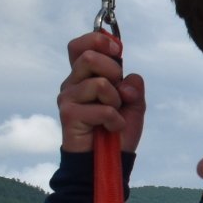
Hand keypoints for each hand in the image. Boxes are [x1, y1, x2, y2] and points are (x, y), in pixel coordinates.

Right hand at [58, 31, 145, 154]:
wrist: (109, 161)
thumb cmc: (118, 130)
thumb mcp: (134, 104)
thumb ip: (134, 86)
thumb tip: (127, 79)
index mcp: (85, 75)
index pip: (81, 46)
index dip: (98, 41)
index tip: (118, 52)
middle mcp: (73, 83)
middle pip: (88, 57)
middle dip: (113, 72)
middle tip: (118, 94)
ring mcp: (68, 98)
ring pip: (99, 83)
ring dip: (116, 101)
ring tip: (114, 116)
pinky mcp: (69, 114)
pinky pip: (102, 108)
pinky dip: (115, 120)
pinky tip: (111, 129)